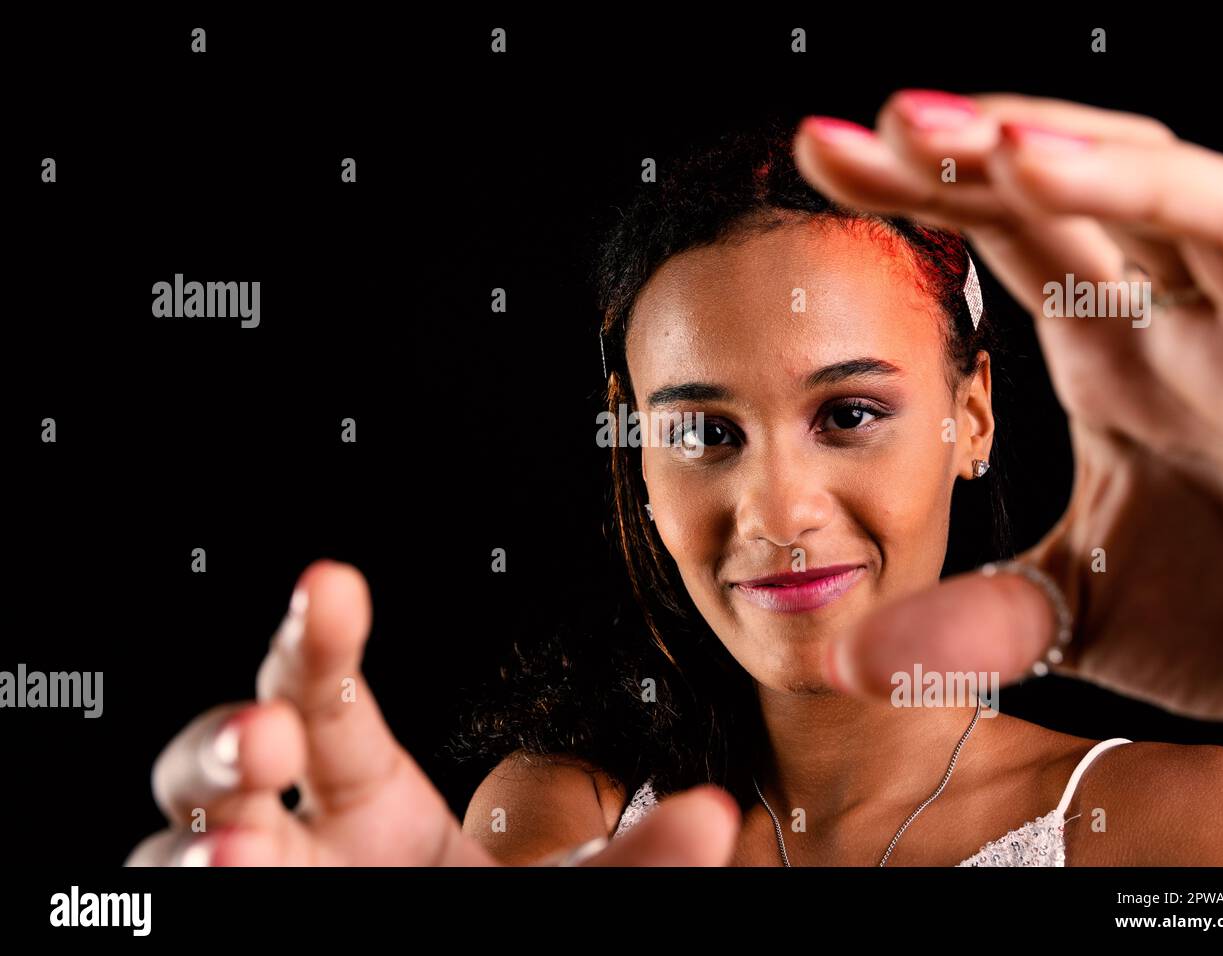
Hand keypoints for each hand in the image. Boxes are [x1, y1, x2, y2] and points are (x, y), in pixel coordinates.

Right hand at [125, 560, 738, 865]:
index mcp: (365, 796)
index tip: (330, 583)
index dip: (316, 638)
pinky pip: (170, 909)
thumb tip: (715, 815)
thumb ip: (630, 860)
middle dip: (226, 738)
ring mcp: (254, 887)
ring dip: (191, 835)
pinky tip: (211, 886)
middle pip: (219, 759)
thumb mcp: (563, 891)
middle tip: (267, 739)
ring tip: (237, 849)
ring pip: (170, 843)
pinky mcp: (229, 931)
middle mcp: (294, 835)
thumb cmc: (489, 919)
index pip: (324, 695)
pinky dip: (176, 891)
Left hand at [794, 92, 1222, 741]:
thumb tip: (845, 660)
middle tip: (893, 119)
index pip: (1010, 234)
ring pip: (1198, 212)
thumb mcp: (1070, 616)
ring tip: (1012, 150)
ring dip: (1112, 174)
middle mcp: (1186, 321)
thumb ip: (967, 622)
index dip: (926, 185)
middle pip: (1088, 188)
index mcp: (1114, 350)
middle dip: (994, 145)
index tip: (824, 151)